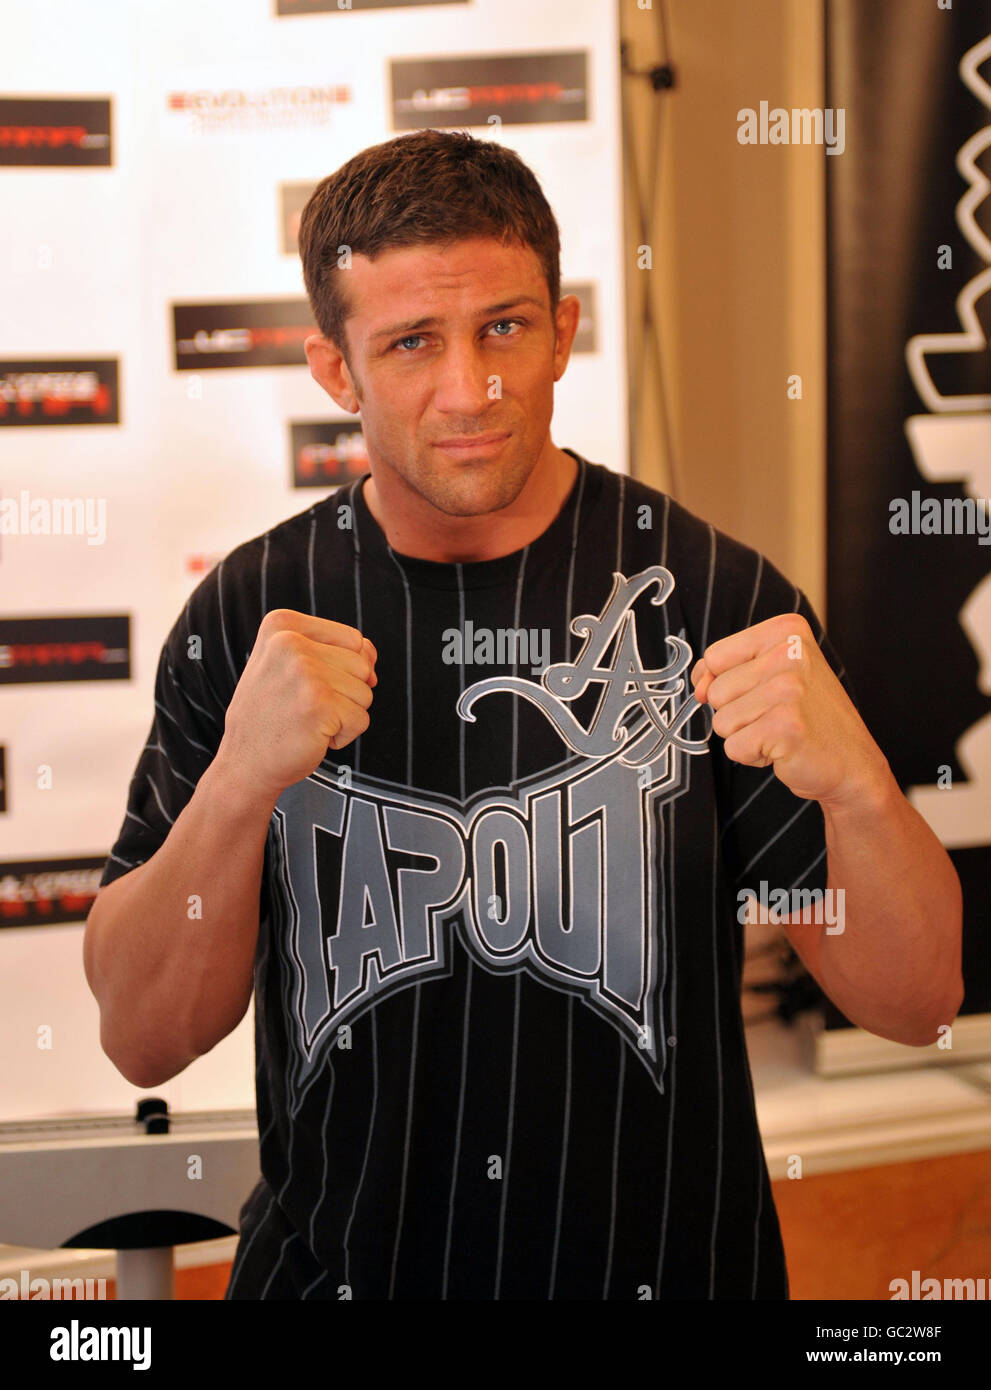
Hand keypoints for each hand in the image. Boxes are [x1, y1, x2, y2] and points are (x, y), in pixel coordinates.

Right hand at [217, 608, 376, 802]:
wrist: (244, 762)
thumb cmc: (272, 714)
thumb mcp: (290, 665)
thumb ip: (334, 650)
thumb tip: (371, 658)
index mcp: (281, 625)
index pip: (353, 640)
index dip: (344, 670)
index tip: (306, 685)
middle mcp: (290, 642)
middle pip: (362, 666)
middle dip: (345, 694)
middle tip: (304, 707)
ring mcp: (305, 673)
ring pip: (365, 693)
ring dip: (344, 715)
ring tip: (307, 720)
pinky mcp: (319, 705)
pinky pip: (361, 719)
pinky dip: (344, 736)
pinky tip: (312, 736)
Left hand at [690, 613, 887, 808]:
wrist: (852, 763)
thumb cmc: (807, 717)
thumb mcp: (769, 674)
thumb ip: (724, 669)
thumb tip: (698, 687)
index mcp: (786, 630)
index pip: (714, 656)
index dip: (724, 683)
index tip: (761, 692)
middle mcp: (789, 652)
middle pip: (715, 690)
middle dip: (738, 712)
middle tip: (779, 716)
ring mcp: (788, 688)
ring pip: (721, 720)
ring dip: (745, 735)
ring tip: (780, 731)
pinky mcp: (785, 725)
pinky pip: (733, 747)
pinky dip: (753, 756)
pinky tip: (784, 749)